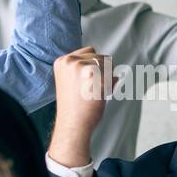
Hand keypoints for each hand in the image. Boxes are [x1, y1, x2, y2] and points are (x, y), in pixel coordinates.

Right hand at [48, 47, 110, 167]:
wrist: (72, 124)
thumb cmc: (74, 107)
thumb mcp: (71, 81)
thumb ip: (83, 69)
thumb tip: (111, 64)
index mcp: (63, 61)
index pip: (90, 52)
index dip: (95, 66)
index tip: (89, 81)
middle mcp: (71, 61)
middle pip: (101, 57)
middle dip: (103, 72)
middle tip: (93, 90)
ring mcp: (82, 68)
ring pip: (108, 65)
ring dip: (108, 78)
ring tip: (96, 93)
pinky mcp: (95, 77)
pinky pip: (113, 76)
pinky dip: (112, 86)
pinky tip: (101, 96)